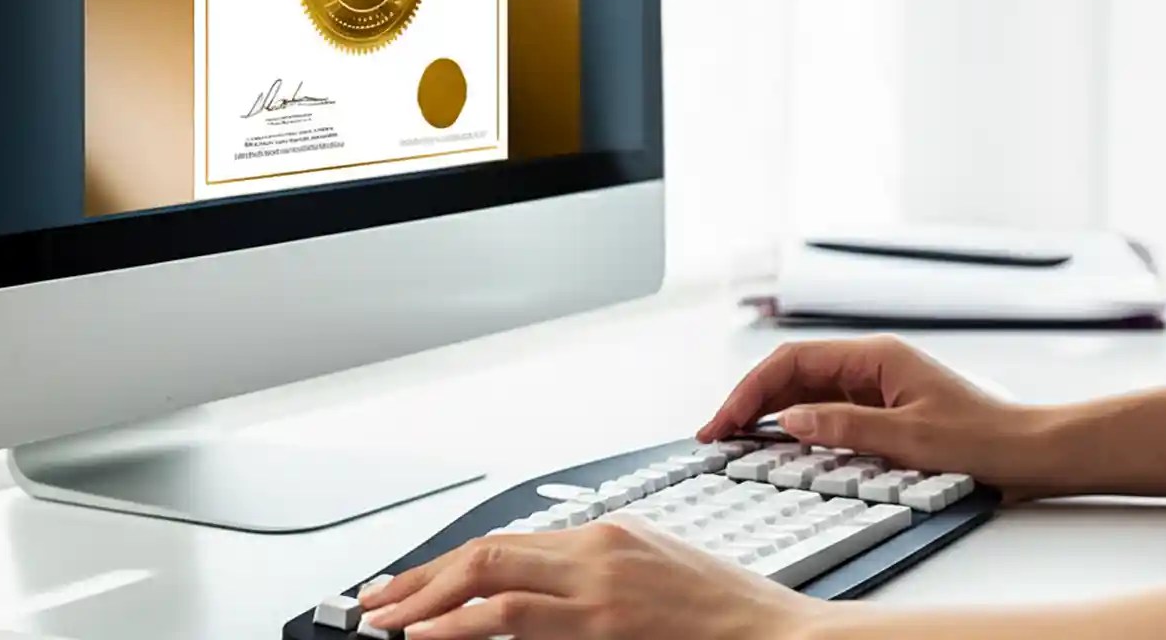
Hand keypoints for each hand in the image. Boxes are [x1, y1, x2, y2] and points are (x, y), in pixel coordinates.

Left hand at [359, 517, 830, 639]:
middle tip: (379, 601)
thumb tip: (544, 596)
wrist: (786, 638)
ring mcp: (600, 585)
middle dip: (423, 577)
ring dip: (427, 597)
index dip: (454, 564)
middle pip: (488, 552)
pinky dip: (464, 622)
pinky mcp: (607, 623)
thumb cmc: (734, 618)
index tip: (417, 584)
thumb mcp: (663, 577)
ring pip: (490, 574)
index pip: (511, 545)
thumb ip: (603, 579)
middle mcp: (599, 550)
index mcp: (611, 536)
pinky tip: (430, 633)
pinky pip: (516, 616)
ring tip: (387, 620)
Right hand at [698, 335, 1050, 501]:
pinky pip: (824, 412)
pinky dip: (795, 427)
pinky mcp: (880, 411)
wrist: (1032, 452)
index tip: (724, 421)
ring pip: (803, 393)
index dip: (750, 391)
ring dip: (767, 414)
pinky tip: (778, 446)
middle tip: (716, 433)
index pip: (792, 363)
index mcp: (875, 356)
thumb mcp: (910, 438)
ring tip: (735, 440)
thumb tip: (788, 422)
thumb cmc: (986, 437)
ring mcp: (874, 387)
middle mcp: (870, 365)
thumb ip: (844, 427)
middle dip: (749, 401)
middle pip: (791, 374)